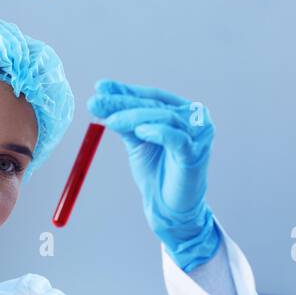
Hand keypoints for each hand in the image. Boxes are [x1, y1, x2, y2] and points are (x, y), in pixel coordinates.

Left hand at [87, 79, 219, 270]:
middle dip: (124, 102)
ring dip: (134, 117)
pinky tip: (141, 131)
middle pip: (155, 104)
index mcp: (180, 111)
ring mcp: (198, 135)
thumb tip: (98, 100)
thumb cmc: (156, 173)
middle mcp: (193, 118)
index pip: (151, 95)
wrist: (168, 208)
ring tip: (111, 121)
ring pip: (164, 117)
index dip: (126, 90)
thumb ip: (123, 121)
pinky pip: (176, 138)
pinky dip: (158, 132)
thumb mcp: (136, 142)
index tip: (100, 86)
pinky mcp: (195, 154)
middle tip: (97, 102)